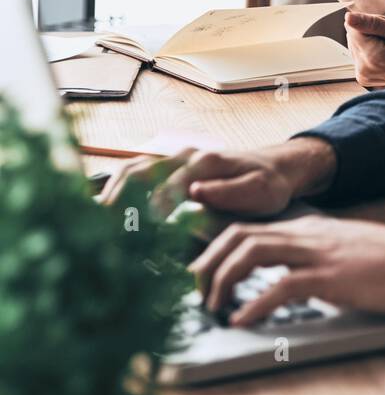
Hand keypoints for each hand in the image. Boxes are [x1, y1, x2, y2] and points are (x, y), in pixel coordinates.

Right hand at [99, 137, 336, 217]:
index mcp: (206, 163)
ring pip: (132, 169)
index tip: (133, 239)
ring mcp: (176, 157)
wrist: (277, 167)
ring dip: (112, 193)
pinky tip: (107, 209)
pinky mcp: (172, 164)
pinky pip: (137, 171)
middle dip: (116, 201)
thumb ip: (229, 192)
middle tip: (102, 231)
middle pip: (138, 172)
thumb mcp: (261, 192)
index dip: (146, 215)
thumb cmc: (270, 184)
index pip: (165, 188)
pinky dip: (118, 187)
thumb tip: (194, 191)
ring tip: (97, 222)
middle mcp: (186, 155)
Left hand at [190, 212, 384, 324]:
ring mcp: (317, 253)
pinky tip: (243, 319)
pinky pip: (280, 285)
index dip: (217, 250)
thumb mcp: (345, 256)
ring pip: (250, 253)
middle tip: (193, 290)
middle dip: (208, 262)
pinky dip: (254, 303)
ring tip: (212, 305)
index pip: (249, 230)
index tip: (200, 273)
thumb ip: (315, 264)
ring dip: (223, 279)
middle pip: (239, 236)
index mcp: (308, 229)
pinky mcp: (330, 276)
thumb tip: (291, 284)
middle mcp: (306, 235)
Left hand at [345, 12, 384, 87]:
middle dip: (372, 31)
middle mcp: (363, 69)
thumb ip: (373, 24)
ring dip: (372, 41)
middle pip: (353, 34)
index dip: (372, 22)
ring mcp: (363, 76)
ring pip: (356, 43)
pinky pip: (361, 53)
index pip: (353, 26)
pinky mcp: (364, 78)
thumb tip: (348, 17)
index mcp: (372, 56)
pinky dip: (373, 50)